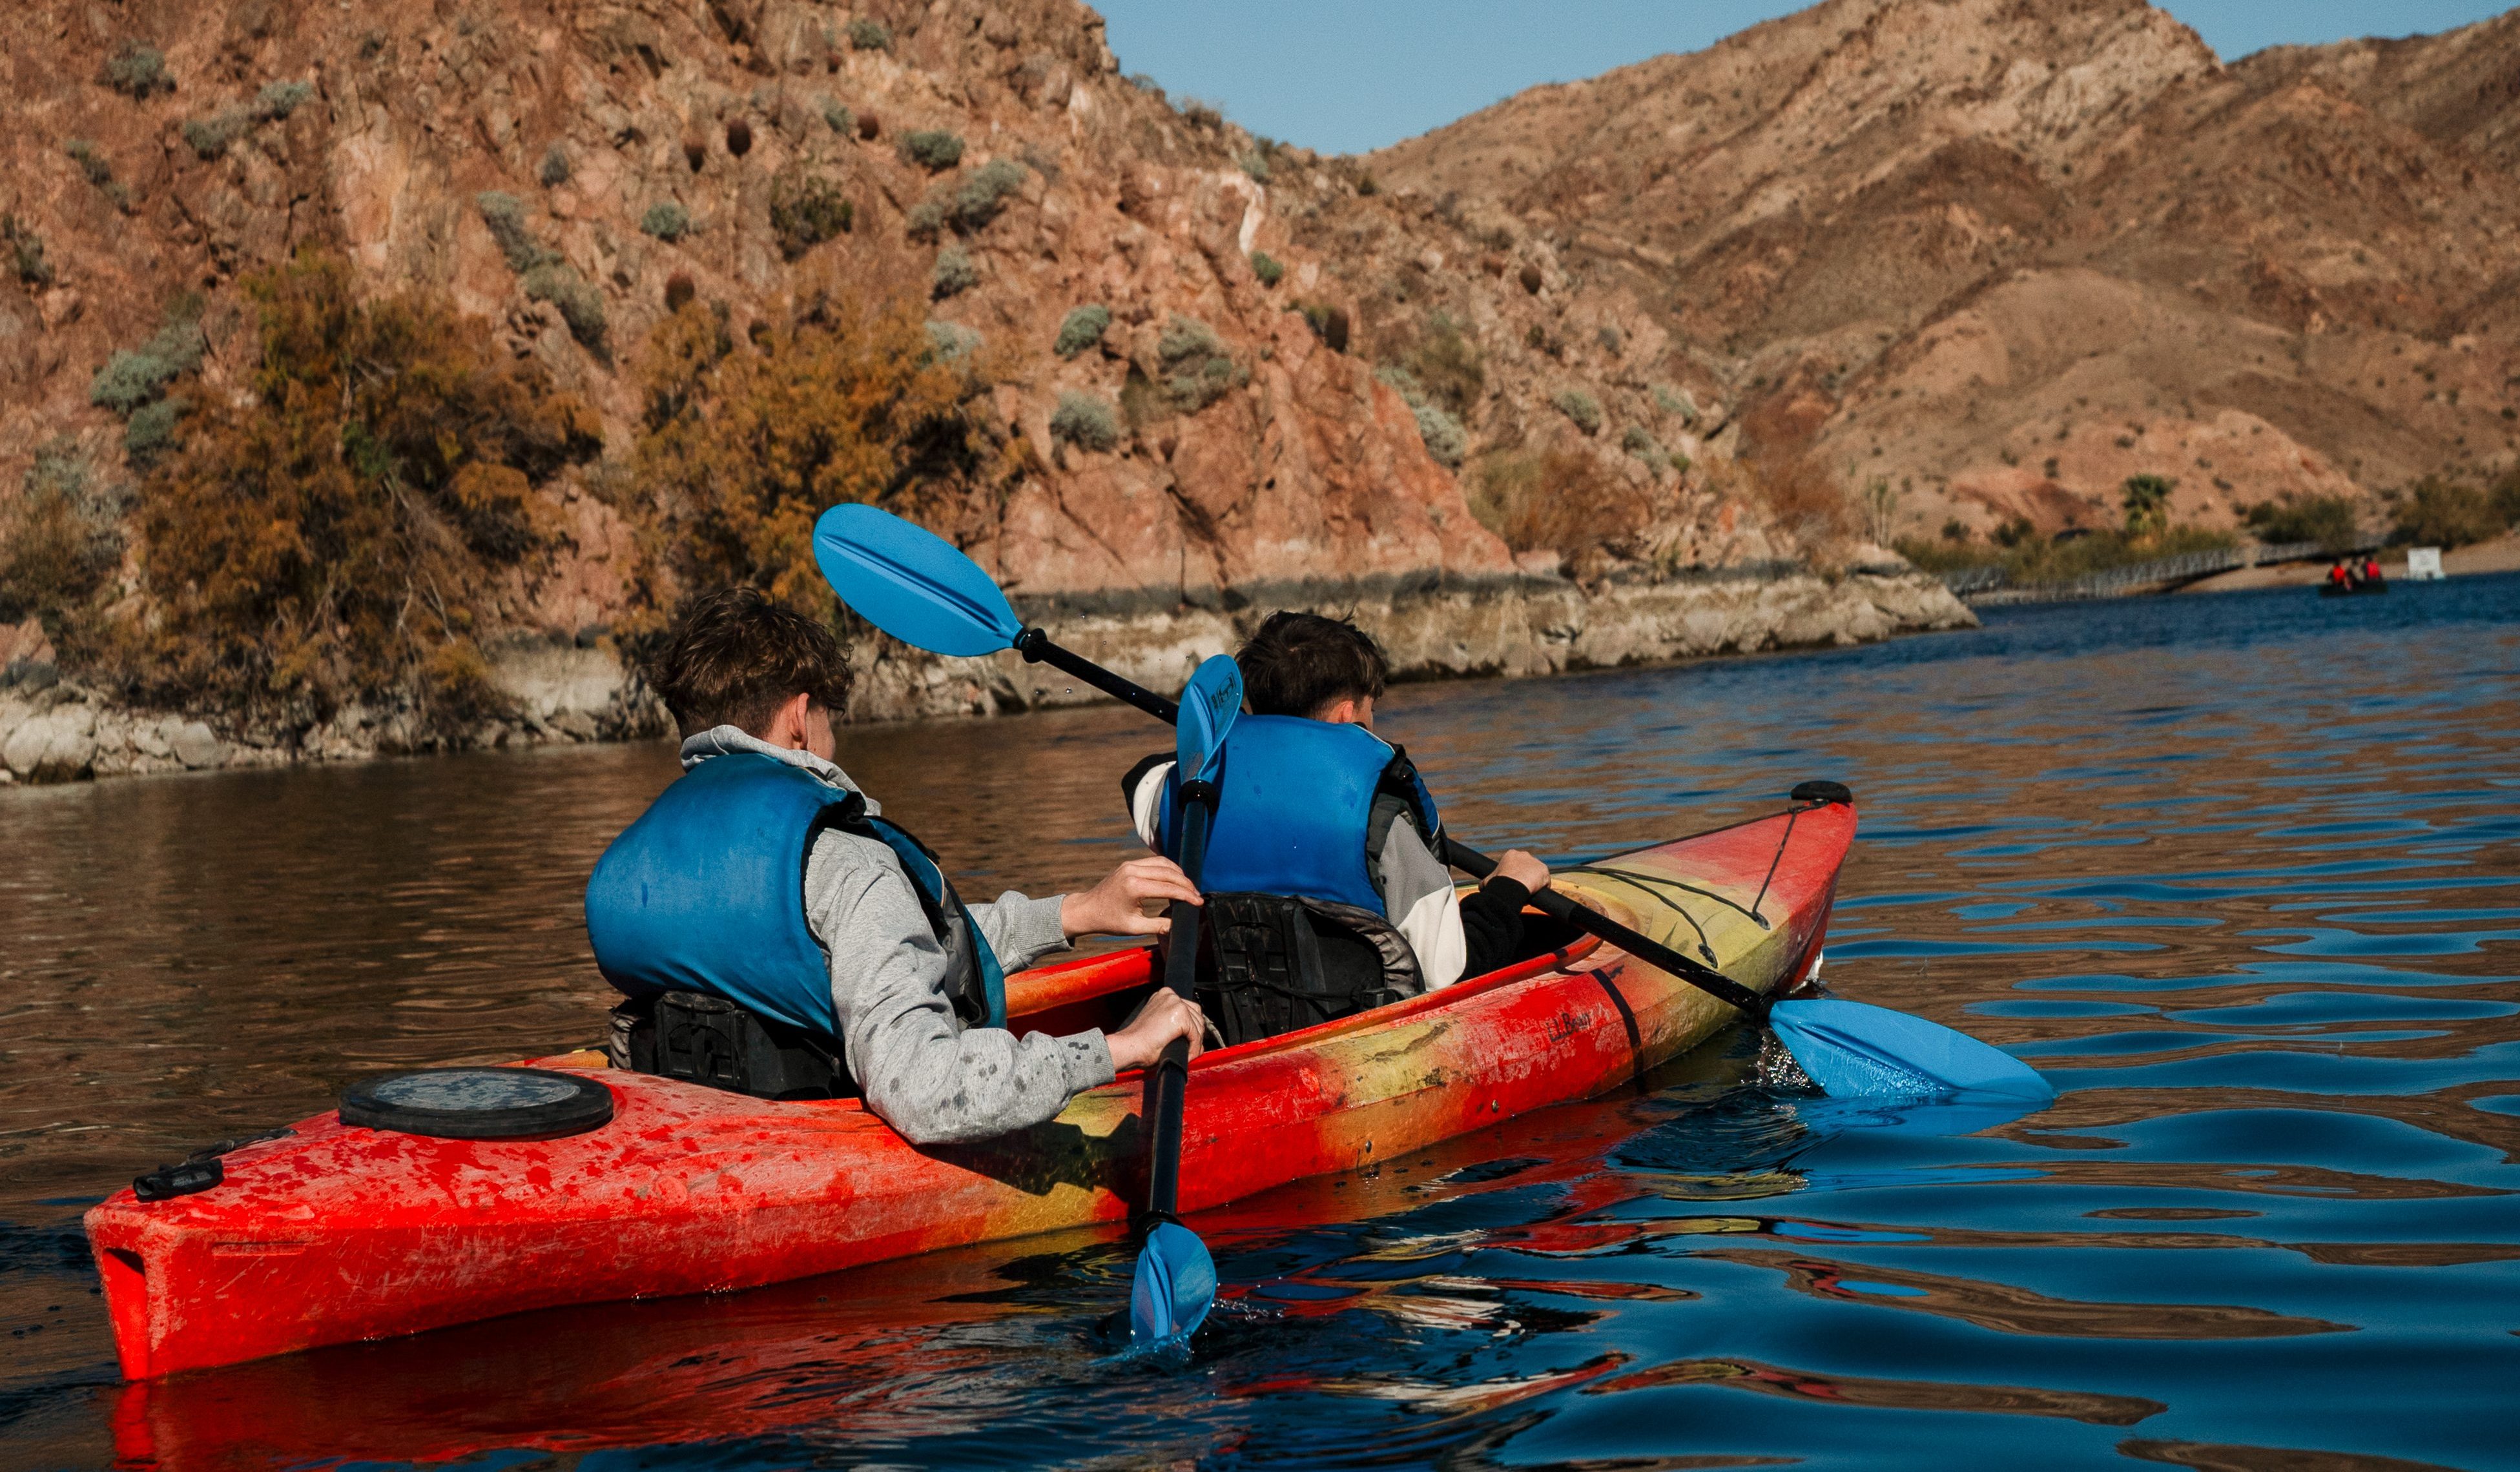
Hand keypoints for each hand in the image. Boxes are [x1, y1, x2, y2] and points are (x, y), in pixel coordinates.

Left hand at [1060, 856, 1200, 937]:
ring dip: (1179, 873)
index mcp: (1134, 887)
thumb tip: (1179, 925)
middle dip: (1186, 884)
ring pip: (1163, 863)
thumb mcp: (1134, 928)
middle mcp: (1132, 871)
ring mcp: (1130, 865)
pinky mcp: (1129, 864)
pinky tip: (1175, 878)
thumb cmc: (1108, 921)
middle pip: (1169, 872)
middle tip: (1197, 896)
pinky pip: (1154, 861)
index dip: (1187, 895)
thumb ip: (1159, 926)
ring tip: (1189, 888)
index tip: (1199, 902)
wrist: (1086, 910)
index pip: (1169, 888)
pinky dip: (1168, 869)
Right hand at [1106, 987, 1207, 1070]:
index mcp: (1164, 996)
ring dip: (1196, 1043)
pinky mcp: (1180, 1016)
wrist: (1128, 1047)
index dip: (1193, 1027)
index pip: (1189, 1008)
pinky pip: (1196, 1036)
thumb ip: (1176, 1027)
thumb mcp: (1158, 1027)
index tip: (1191, 1040)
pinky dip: (1194, 1048)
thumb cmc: (1138, 1042)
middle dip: (1197, 1034)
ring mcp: (1176, 1004)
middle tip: (1191, 1049)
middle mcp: (1170, 996)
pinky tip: (1186, 1055)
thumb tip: (1197, 1039)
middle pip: (1197, 1015)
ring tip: (1187, 1054)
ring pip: (1198, 1026)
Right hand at [1488, 848, 1550, 894]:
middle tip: (1520, 889)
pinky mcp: (1544, 870)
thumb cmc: (1499, 884)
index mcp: (1511, 854)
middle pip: (1527, 868)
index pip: (1516, 865)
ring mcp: (1535, 862)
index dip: (1514, 875)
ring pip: (1536, 875)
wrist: (1512, 886)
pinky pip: (1545, 881)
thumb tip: (1481, 886)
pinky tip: (1535, 894)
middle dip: (1525, 877)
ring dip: (1534, 883)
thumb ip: (1486, 882)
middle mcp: (1524, 855)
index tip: (1513, 883)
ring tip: (1527, 892)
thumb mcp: (1488, 881)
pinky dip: (1542, 888)